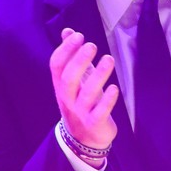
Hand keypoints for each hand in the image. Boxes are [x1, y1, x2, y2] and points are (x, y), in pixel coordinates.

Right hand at [50, 28, 119, 157]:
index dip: (65, 49)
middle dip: (79, 60)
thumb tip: (68, 31)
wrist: (83, 139)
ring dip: (98, 75)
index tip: (78, 35)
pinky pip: (100, 112)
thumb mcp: (74, 80)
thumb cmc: (80, 102)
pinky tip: (114, 88)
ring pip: (86, 93)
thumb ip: (71, 56)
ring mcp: (80, 112)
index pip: (56, 65)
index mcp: (60, 86)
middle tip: (92, 45)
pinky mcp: (94, 123)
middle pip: (68, 78)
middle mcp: (67, 98)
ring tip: (108, 59)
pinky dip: (107, 100)